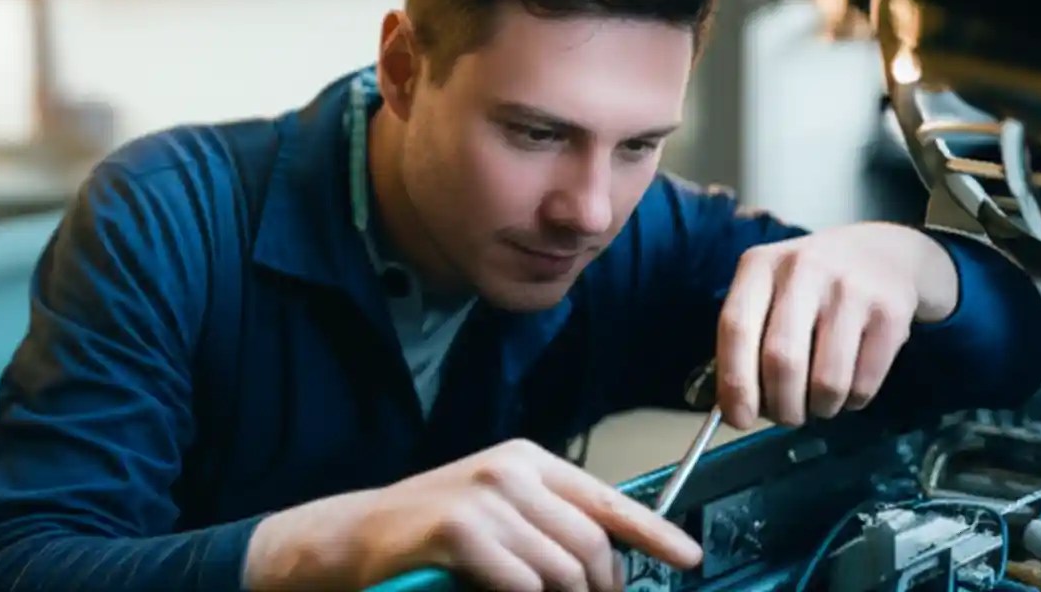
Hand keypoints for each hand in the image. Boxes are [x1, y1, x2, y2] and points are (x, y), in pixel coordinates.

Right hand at [242, 438, 702, 591]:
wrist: (353, 537)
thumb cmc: (428, 534)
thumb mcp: (500, 517)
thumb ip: (551, 530)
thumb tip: (604, 565)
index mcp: (527, 461)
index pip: (607, 499)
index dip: (654, 532)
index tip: (688, 556)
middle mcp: (511, 471)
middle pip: (592, 546)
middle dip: (601, 590)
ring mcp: (485, 498)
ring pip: (563, 572)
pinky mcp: (460, 531)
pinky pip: (525, 585)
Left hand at [716, 223, 957, 428]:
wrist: (885, 252)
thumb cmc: (811, 284)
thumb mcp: (771, 290)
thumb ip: (748, 340)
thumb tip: (736, 408)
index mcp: (760, 265)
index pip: (735, 328)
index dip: (735, 382)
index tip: (739, 419)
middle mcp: (803, 269)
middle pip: (781, 360)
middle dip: (781, 406)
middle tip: (786, 417)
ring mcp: (850, 288)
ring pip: (827, 380)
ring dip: (819, 409)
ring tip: (819, 403)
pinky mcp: (891, 311)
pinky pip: (865, 382)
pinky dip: (853, 401)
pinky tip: (849, 388)